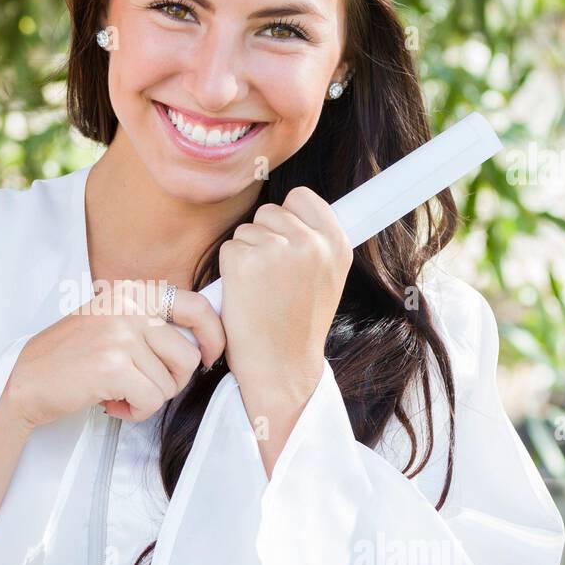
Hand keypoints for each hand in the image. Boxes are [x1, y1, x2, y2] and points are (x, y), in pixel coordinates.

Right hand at [7, 278, 226, 428]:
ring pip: (170, 383)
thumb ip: (152, 321)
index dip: (213, 336)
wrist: (25, 380)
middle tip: (140, 385)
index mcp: (132, 291)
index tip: (209, 357)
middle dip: (171, 381)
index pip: (197, 306)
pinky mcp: (114, 366)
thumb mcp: (113, 320)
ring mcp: (122, 334)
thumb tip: (204, 341)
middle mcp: (129, 305)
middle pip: (188, 356)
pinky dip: (136, 412)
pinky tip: (112, 403)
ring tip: (118, 392)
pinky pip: (152, 401)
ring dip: (148, 399)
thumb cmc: (71, 357)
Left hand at [219, 186, 352, 397]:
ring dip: (246, 254)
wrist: (281, 366)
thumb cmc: (298, 325)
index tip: (285, 237)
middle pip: (270, 211)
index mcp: (336, 244)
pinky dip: (229, 269)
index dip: (288, 215)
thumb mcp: (327, 279)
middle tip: (271, 278)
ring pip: (247, 230)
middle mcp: (311, 243)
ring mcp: (278, 250)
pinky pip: (229, 248)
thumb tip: (295, 210)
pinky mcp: (245, 261)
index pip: (302, 197)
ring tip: (260, 290)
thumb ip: (316, 244)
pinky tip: (245, 294)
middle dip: (264, 237)